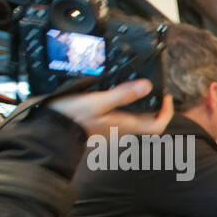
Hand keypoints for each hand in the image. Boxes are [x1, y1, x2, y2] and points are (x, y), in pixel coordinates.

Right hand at [46, 80, 172, 136]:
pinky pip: (120, 115)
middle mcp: (122, 129)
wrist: (50, 132)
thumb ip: (122, 94)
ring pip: (134, 117)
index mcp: (126, 125)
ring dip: (138, 103)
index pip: (157, 126)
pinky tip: (115, 91)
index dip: (166, 113)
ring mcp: (112, 129)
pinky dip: (124, 104)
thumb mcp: (97, 102)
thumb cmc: (72, 117)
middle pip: (147, 120)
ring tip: (133, 84)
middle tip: (150, 85)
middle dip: (154, 104)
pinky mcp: (101, 125)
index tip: (165, 96)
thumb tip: (147, 86)